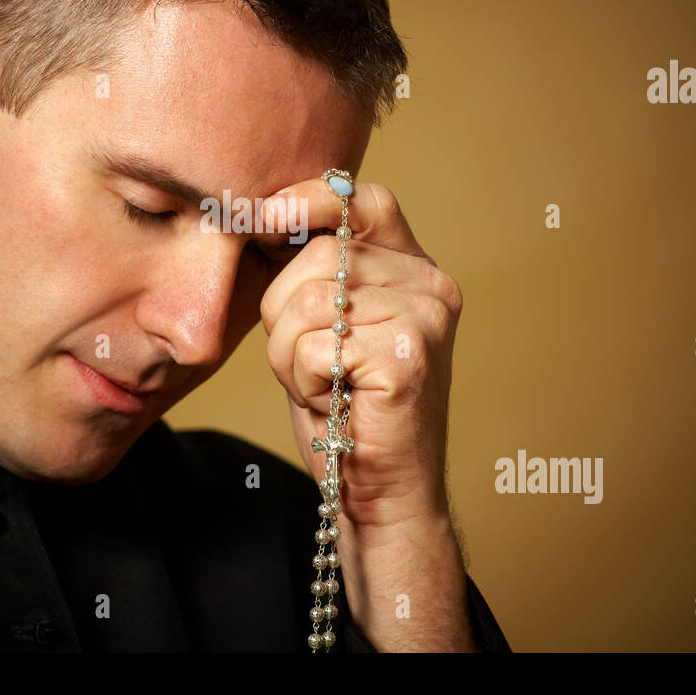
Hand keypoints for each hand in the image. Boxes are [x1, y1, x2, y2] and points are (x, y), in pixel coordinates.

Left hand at [259, 176, 462, 545]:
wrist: (383, 495)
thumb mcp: (326, 326)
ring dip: (288, 354)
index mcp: (414, 268)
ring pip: (308, 301)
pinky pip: (314, 346)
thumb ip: (314, 272)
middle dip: (283, 311)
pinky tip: (331, 403)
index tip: (265, 220)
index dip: (308, 200)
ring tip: (319, 386)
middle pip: (320, 253)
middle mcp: (431, 284)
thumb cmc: (345, 411)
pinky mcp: (408, 356)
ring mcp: (426, 317)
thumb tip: (265, 212)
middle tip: (307, 363)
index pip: (361, 199)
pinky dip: (303, 382)